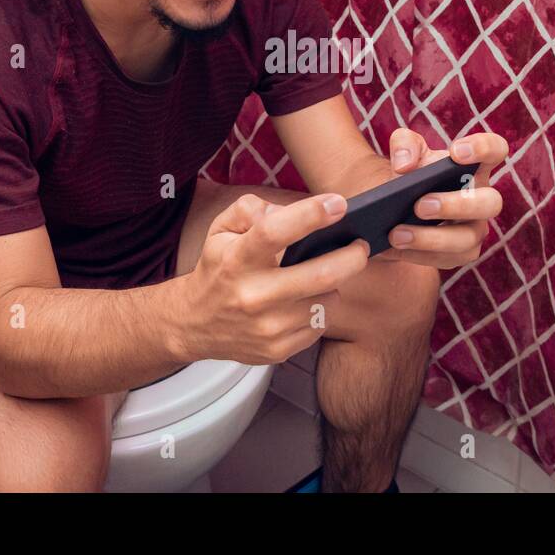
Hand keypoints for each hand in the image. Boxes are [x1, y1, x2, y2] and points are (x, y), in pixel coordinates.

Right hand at [173, 192, 369, 364]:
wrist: (195, 323)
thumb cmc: (218, 269)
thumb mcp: (221, 230)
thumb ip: (250, 209)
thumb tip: (291, 211)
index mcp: (237, 260)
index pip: (274, 232)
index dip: (311, 215)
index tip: (338, 204)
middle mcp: (253, 296)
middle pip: (320, 275)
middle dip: (352, 256)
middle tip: (360, 244)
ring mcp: (267, 328)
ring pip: (327, 300)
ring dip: (334, 284)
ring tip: (323, 274)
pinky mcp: (278, 350)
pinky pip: (320, 324)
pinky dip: (321, 308)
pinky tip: (306, 300)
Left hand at [383, 128, 508, 268]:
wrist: (397, 209)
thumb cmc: (412, 175)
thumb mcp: (405, 153)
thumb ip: (404, 145)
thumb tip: (404, 165)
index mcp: (475, 166)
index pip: (496, 150)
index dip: (483, 148)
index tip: (455, 152)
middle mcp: (483, 198)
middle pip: (491, 203)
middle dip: (456, 205)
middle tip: (420, 206)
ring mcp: (475, 229)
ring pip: (467, 239)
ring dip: (431, 238)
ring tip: (396, 234)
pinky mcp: (461, 254)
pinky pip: (446, 259)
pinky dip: (418, 254)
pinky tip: (394, 248)